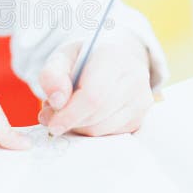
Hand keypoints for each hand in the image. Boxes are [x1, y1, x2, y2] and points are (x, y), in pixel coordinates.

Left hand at [37, 27, 153, 136]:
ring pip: (101, 129)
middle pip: (96, 114)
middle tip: (52, 115)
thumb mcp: (62, 57)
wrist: (116, 58)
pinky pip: (108, 135)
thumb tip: (57, 102)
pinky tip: (85, 115)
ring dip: (78, 127)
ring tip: (68, 111)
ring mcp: (141, 100)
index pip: (93, 95)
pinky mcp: (140, 118)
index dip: (70, 114)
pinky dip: (90, 130)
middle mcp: (133, 78)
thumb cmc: (85, 59)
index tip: (52, 123)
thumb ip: (51, 75)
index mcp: (113, 57)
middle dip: (69, 120)